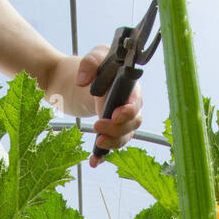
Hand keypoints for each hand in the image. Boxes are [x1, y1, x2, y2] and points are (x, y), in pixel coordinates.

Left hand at [76, 46, 143, 167]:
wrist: (87, 78)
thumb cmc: (99, 65)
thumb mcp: (95, 56)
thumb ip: (91, 62)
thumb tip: (83, 80)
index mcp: (131, 88)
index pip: (136, 103)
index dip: (128, 112)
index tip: (114, 114)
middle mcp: (130, 107)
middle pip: (133, 124)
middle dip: (117, 128)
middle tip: (98, 125)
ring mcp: (122, 121)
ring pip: (124, 137)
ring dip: (113, 143)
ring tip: (97, 143)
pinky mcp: (111, 130)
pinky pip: (111, 145)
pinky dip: (103, 156)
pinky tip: (94, 162)